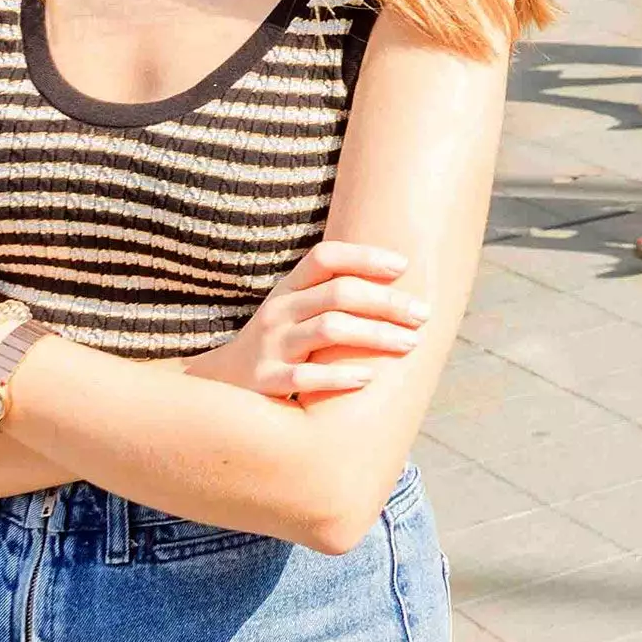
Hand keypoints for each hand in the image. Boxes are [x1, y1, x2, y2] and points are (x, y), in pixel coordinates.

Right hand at [193, 242, 427, 400]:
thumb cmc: (278, 343)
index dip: (365, 256)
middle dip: (387, 302)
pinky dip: (339, 377)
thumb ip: (334, 295)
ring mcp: (270, 346)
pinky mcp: (265, 382)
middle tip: (423, 314)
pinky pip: (305, 377)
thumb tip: (402, 282)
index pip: (325, 256)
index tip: (403, 266)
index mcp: (288, 289)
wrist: (219, 385)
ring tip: (410, 343)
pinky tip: (367, 378)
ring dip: (376, 334)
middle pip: (339, 293)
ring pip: (329, 329)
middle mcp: (278, 311)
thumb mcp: (296, 311)